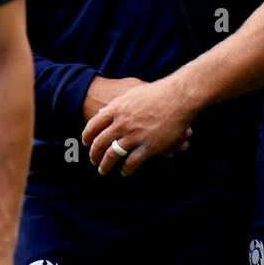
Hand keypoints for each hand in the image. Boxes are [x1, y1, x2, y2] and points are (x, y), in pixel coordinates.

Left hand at [82, 79, 197, 176]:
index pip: (93, 125)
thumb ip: (117, 104)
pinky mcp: (149, 146)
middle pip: (100, 143)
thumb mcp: (132, 93)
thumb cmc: (157, 92)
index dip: (87, 136)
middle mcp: (122, 123)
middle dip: (94, 154)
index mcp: (116, 109)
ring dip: (105, 165)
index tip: (85, 143)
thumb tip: (103, 111)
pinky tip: (125, 172)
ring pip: (112, 155)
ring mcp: (134, 136)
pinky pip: (132, 162)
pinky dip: (126, 170)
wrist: (178, 97)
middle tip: (93, 160)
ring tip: (103, 170)